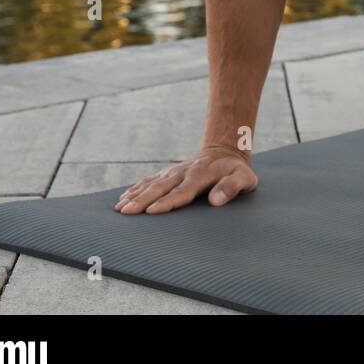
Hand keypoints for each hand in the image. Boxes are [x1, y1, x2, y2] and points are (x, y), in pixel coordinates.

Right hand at [114, 146, 256, 214]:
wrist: (225, 151)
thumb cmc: (235, 171)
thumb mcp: (244, 178)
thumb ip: (232, 187)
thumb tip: (216, 201)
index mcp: (201, 175)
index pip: (182, 191)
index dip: (167, 201)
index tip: (152, 210)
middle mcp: (183, 172)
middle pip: (161, 188)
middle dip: (143, 200)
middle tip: (126, 212)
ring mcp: (173, 171)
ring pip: (151, 184)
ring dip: (135, 195)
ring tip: (119, 208)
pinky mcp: (168, 172)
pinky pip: (149, 180)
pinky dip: (135, 188)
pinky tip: (122, 197)